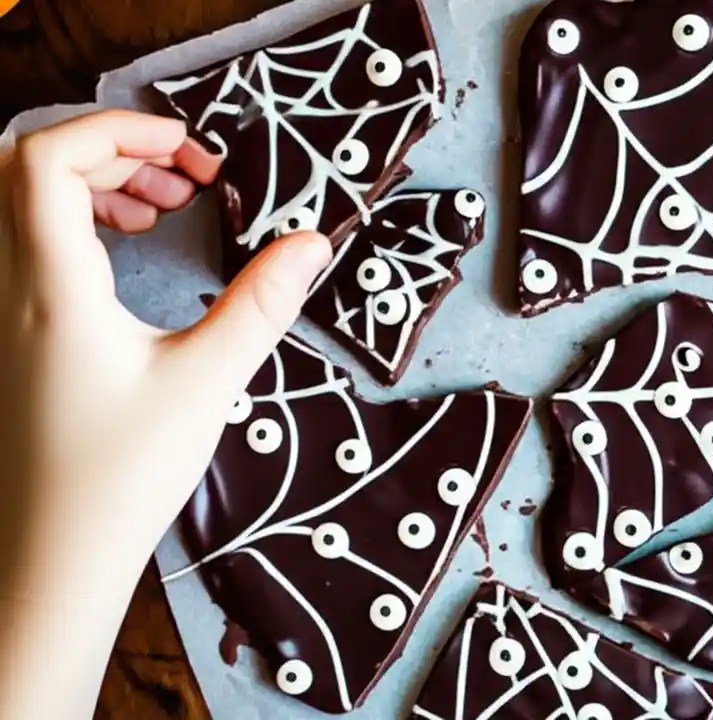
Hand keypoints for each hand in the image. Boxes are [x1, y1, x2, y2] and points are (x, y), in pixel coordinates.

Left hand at [0, 110, 331, 717]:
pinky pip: (30, 242)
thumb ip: (262, 303)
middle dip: (115, 149)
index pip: (47, 158)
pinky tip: (132, 247)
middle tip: (190, 176)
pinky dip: (79, 221)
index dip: (118, 130)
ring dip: (96, 182)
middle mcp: (10, 285)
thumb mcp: (207, 380)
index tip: (191, 150)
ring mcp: (4, 310)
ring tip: (167, 204)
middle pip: (28, 166)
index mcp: (50, 286)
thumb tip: (312, 243)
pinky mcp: (14, 333)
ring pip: (25, 203)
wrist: (52, 554)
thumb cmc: (123, 475)